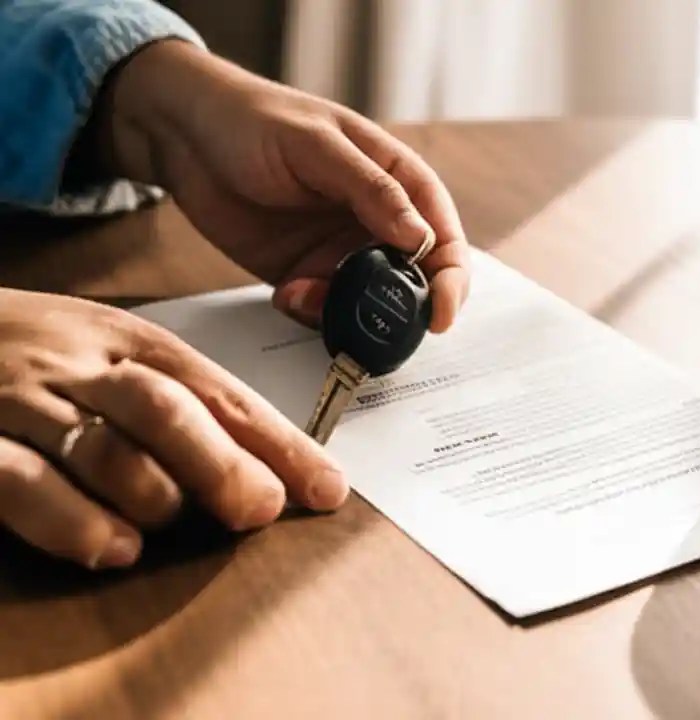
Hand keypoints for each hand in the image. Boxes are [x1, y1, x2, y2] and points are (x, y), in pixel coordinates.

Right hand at [0, 289, 348, 568]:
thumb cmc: (21, 351)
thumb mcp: (101, 353)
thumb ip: (175, 402)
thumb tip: (269, 465)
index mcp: (124, 339)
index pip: (216, 389)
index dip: (277, 439)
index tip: (326, 486)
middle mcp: (76, 363)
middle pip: (163, 408)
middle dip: (222, 463)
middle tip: (260, 508)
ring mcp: (16, 400)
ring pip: (99, 443)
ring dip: (152, 491)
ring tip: (175, 527)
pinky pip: (18, 480)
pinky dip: (71, 518)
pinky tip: (112, 548)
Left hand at [92, 40, 469, 328]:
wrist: (181, 134)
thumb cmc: (252, 119)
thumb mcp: (316, 144)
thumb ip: (370, 190)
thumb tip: (421, 237)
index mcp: (397, 181)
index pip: (443, 235)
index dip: (451, 277)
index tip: (440, 312)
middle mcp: (377, 221)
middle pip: (415, 280)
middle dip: (402, 310)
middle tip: (377, 325)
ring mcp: (341, 251)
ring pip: (370, 303)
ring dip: (350, 315)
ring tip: (308, 296)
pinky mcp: (304, 273)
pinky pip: (323, 310)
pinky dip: (311, 313)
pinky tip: (287, 294)